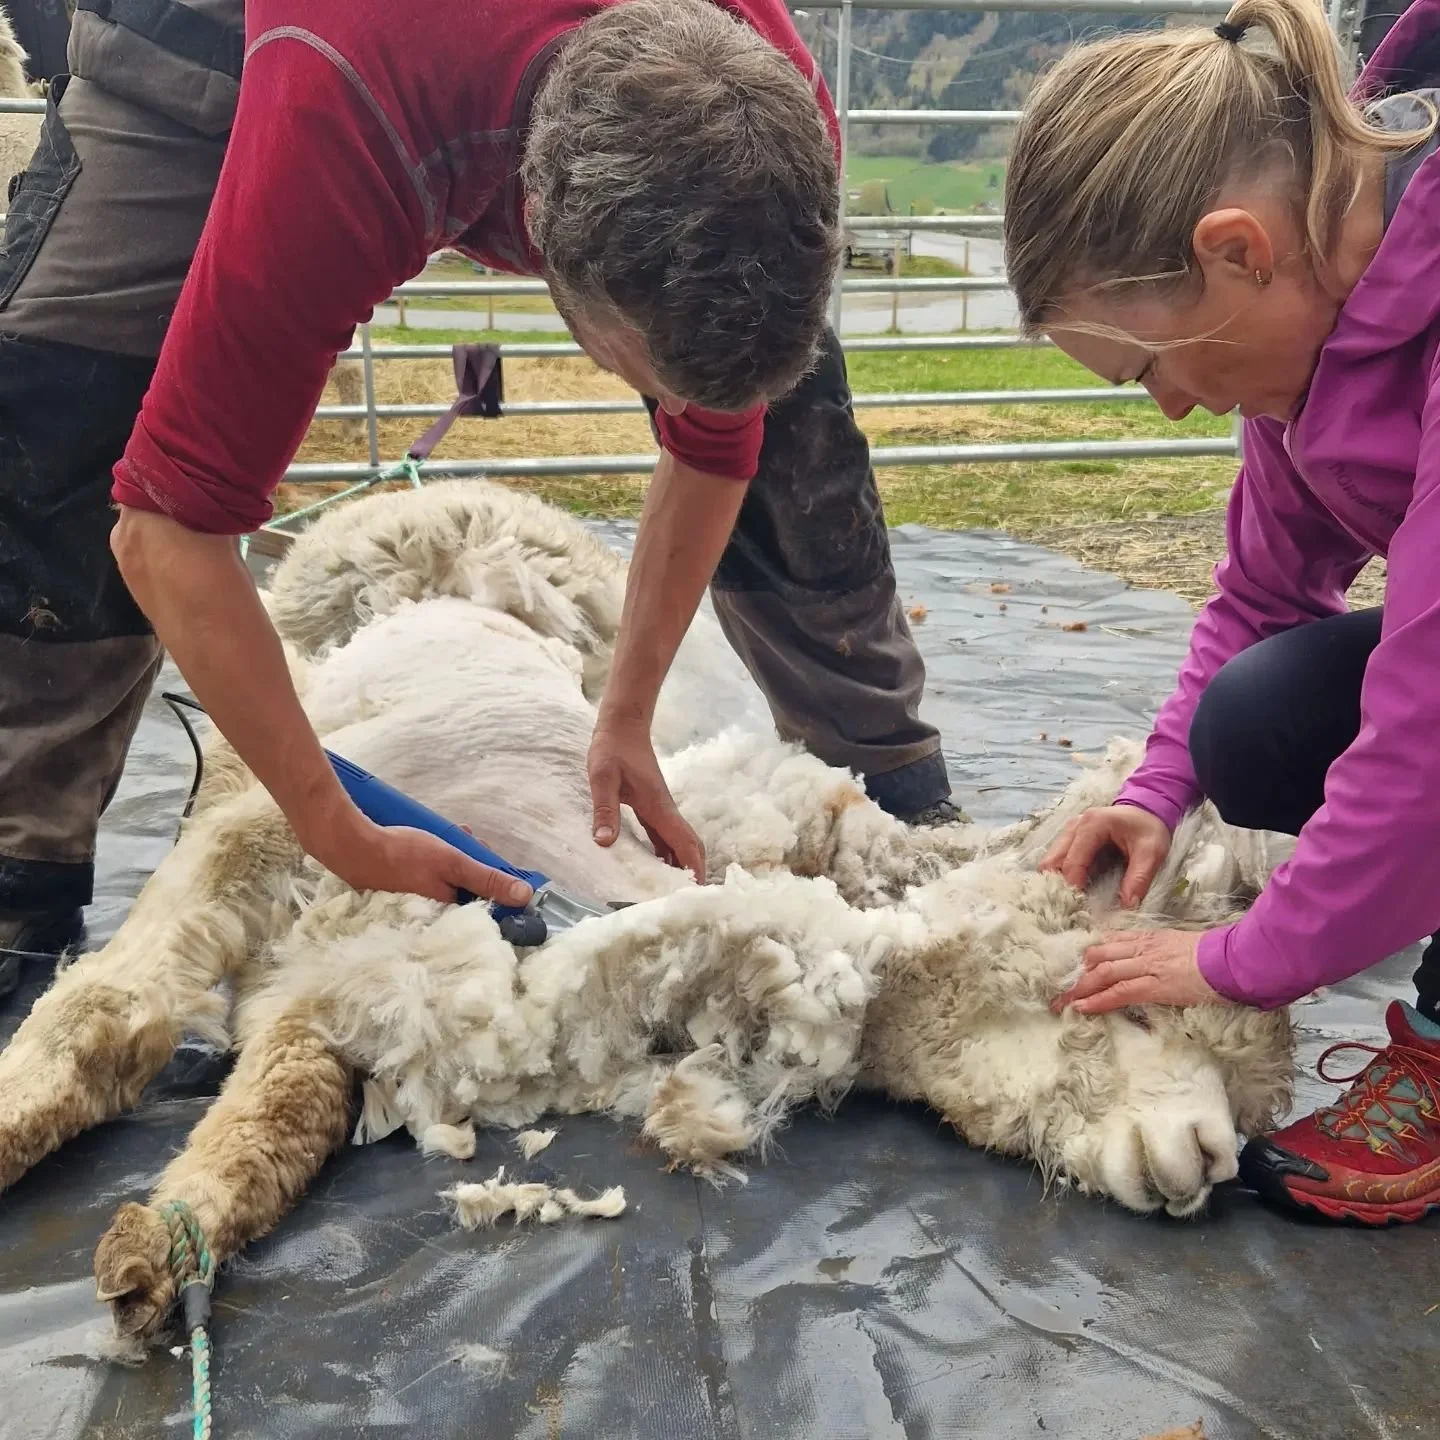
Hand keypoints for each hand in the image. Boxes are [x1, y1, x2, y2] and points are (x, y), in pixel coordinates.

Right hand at [310, 813, 533, 906]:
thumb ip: (488, 879)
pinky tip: (438, 841)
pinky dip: (439, 861)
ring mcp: (417, 906)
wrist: (352, 847)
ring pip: (452, 881)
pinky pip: (433, 878)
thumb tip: (524, 897)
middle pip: (469, 892)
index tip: (496, 866)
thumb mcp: (453, 862)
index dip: (496, 885)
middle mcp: (433, 919)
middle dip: (475, 865)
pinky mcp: (404, 894)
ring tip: (458, 835)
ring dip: (459, 858)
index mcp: (448, 917)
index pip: (485, 909)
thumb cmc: (402, 855)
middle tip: (472, 842)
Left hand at [588, 719, 704, 879]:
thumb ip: (605, 808)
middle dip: (693, 872)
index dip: (694, 868)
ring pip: (678, 843)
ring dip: (680, 865)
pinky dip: (666, 854)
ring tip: (671, 893)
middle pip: (689, 846)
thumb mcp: (603, 777)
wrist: (622, 726)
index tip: (697, 893)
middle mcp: (665, 812)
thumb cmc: (613, 749)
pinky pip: (664, 837)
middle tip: (689, 901)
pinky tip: (656, 868)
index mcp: (659, 808)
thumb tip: (605, 842)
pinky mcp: (652, 808)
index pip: (685, 843)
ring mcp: (660, 810)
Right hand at [1039, 804, 1171, 907]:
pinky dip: (1061, 875)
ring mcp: (1069, 831)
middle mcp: (1074, 826)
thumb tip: (1127, 905)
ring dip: (1058, 881)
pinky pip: (1057, 860)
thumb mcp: (1152, 852)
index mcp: (1092, 825)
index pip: (1072, 860)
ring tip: (1073, 899)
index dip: (1073, 886)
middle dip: (1058, 884)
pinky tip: (1075, 889)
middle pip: (1052, 860)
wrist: (1147, 809)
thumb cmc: (1148, 828)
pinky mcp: (1069, 839)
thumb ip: (1140, 878)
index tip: (1080, 907)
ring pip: (1050, 861)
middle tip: (1073, 905)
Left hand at [1052, 928, 1231, 1013]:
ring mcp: (1146, 966)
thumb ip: (1160, 949)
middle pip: (1098, 956)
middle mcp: (1141, 948)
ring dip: (1078, 988)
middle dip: (1074, 970)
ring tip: (1059, 1001)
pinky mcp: (1154, 986)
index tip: (1069, 964)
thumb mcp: (1180, 944)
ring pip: (1102, 973)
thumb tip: (1148, 961)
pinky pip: (1119, 993)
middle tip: (1054, 984)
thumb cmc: (1214, 954)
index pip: (1108, 941)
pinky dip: (1098, 1000)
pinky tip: (1081, 1007)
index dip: (1086, 953)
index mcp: (1148, 937)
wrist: (1232, 959)